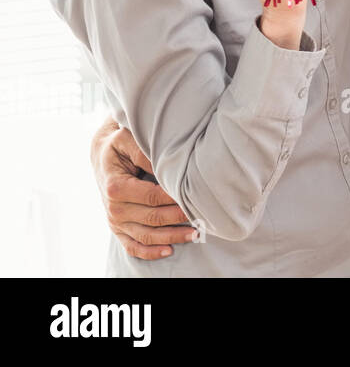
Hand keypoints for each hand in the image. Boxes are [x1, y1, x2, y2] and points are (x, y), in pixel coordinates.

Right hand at [91, 115, 195, 259]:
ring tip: (195, 235)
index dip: (175, 199)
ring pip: (146, 236)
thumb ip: (144, 152)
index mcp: (116, 187)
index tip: (194, 197)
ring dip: (171, 237)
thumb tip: (163, 166)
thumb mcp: (127, 140)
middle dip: (179, 219)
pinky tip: (169, 251)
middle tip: (203, 218)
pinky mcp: (118, 229)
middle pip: (153, 218)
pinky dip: (150, 252)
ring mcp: (115, 222)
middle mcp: (114, 208)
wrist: (102, 157)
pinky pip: (132, 247)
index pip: (152, 197)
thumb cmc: (119, 146)